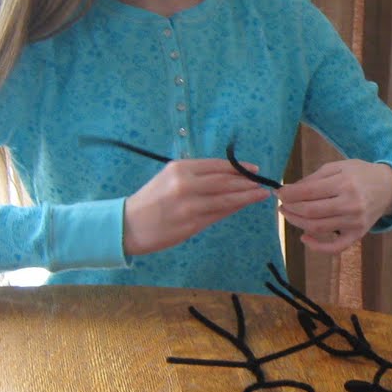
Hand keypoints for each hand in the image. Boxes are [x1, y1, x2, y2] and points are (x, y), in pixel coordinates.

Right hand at [122, 158, 271, 255]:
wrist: (128, 225)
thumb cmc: (151, 201)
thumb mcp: (169, 179)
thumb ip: (195, 177)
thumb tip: (227, 178)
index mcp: (180, 169)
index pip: (217, 166)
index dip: (239, 168)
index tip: (255, 169)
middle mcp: (185, 184)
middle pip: (225, 181)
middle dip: (247, 182)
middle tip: (263, 183)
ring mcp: (189, 205)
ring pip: (225, 199)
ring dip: (246, 197)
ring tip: (261, 194)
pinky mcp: (191, 224)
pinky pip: (218, 214)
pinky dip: (233, 209)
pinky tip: (243, 206)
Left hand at [276, 160, 391, 253]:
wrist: (388, 188)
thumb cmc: (360, 174)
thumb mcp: (338, 167)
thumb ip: (313, 178)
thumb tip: (290, 190)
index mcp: (345, 183)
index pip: (308, 192)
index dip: (289, 194)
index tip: (279, 193)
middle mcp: (350, 204)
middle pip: (310, 212)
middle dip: (290, 208)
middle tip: (282, 204)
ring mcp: (354, 222)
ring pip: (317, 228)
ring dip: (297, 223)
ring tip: (288, 215)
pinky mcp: (358, 235)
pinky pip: (335, 247)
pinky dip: (317, 246)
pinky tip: (304, 237)